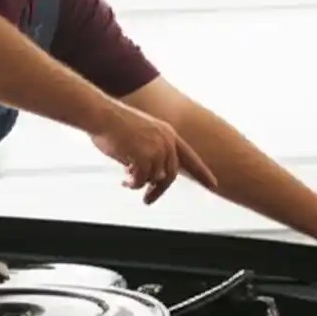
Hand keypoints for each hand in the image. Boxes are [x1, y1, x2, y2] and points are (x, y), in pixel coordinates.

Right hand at [90, 103, 218, 203]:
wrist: (102, 115)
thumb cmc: (113, 124)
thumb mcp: (140, 136)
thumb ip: (150, 154)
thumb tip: (151, 178)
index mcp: (168, 133)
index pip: (190, 157)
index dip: (203, 173)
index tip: (214, 185)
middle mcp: (167, 141)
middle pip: (171, 175)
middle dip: (159, 190)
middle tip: (147, 201)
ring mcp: (157, 149)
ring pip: (155, 178)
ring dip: (140, 184)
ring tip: (127, 182)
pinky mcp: (145, 157)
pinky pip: (142, 181)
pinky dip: (134, 184)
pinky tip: (125, 181)